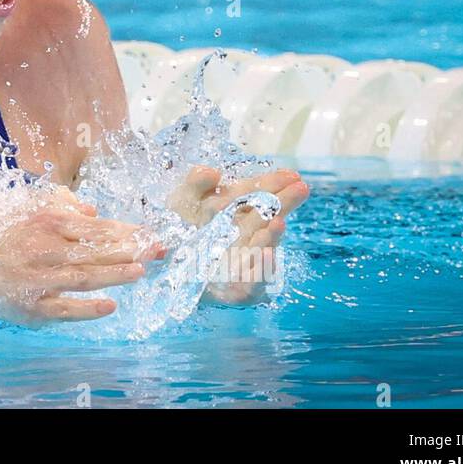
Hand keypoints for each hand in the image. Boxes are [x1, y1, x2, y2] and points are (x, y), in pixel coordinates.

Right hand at [0, 186, 165, 325]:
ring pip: (85, 277)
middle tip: (159, 251)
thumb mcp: (22, 204)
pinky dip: (88, 309)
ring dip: (115, 275)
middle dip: (131, 250)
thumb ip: (58, 201)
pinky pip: (64, 308)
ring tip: (140, 273)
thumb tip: (91, 210)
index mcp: (45, 222)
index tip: (150, 234)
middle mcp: (44, 249)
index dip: (126, 231)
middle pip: (97, 251)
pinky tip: (110, 306)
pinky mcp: (30, 306)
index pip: (96, 228)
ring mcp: (38, 279)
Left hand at [167, 165, 308, 305]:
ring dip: (271, 236)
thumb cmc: (176, 232)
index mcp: (233, 210)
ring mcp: (243, 263)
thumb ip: (195, 184)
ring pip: (261, 248)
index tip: (292, 175)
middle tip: (301, 188)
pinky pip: (250, 284)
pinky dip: (260, 270)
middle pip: (266, 217)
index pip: (255, 193)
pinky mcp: (237, 291)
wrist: (162, 271)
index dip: (272, 183)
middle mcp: (244, 235)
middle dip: (283, 203)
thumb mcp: (182, 202)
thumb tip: (213, 172)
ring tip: (278, 221)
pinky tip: (265, 255)